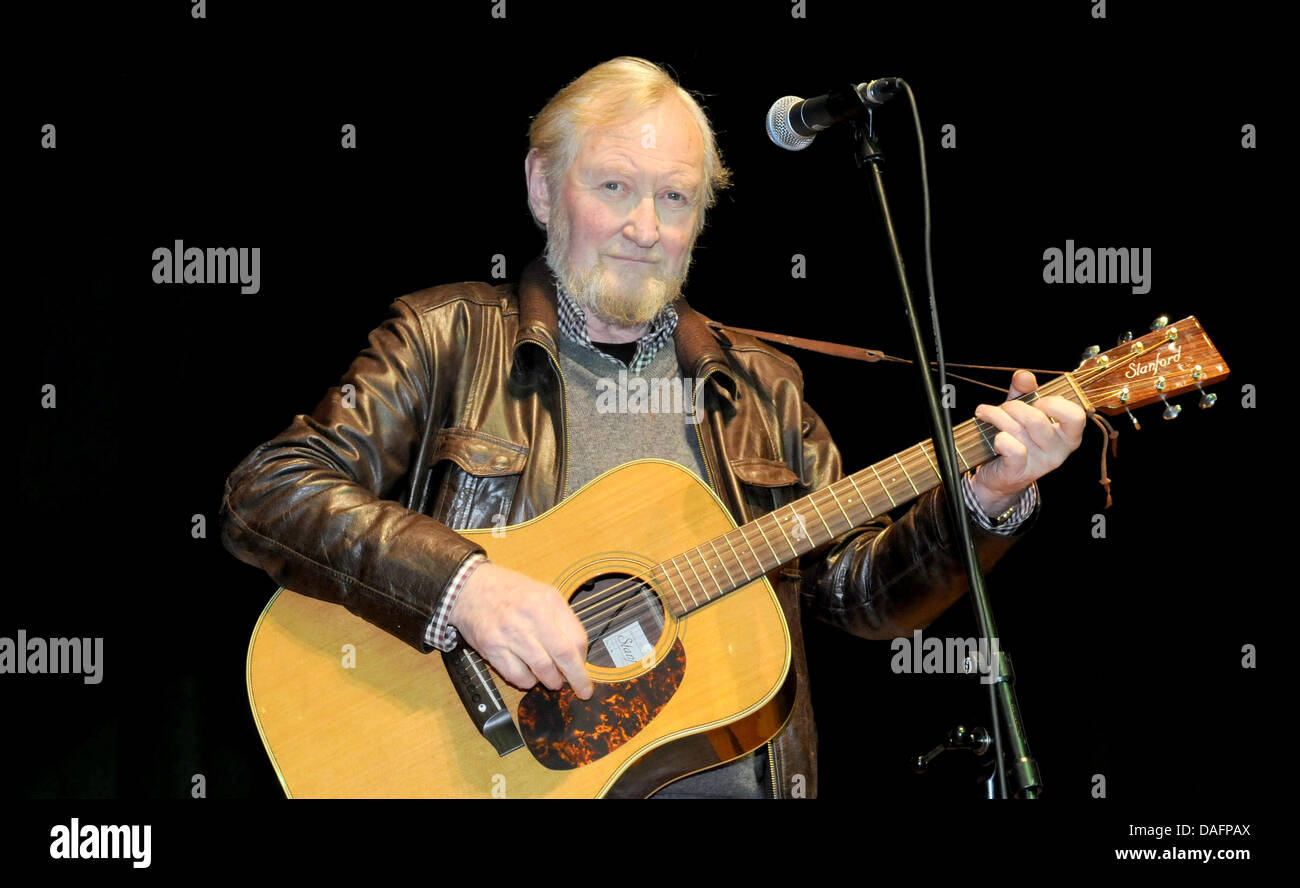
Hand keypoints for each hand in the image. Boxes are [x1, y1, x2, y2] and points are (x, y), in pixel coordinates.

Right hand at [449, 561, 593, 698]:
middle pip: (563, 656)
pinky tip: (529, 675)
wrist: (470, 588)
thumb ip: (561, 619)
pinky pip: (517, 676)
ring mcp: (510, 633)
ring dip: (551, 681)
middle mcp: (530, 616)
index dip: (583, 659)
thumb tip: (578, 653)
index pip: (577, 638)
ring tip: (552, 680)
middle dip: (577, 678)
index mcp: (548, 601)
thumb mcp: (542, 594)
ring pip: (542, 670)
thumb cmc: (508, 592)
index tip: (584, 668)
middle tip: (582, 690)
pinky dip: (528, 682)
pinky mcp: (493, 648)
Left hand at [970, 370, 1086, 515]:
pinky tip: (994, 437)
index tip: (1037, 401)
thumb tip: (1023, 376)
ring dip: (996, 416)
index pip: (1075, 416)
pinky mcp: (1019, 472)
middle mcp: (1058, 451)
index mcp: (1067, 435)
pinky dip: (999, 438)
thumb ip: (1025, 392)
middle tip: (1003, 408)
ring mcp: (1040, 464)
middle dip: (1013, 407)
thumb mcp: (1023, 412)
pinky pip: (1011, 447)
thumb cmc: (1015, 439)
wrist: (998, 476)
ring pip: (1017, 429)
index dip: (1054, 403)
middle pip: (1036, 419)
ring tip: (986, 414)